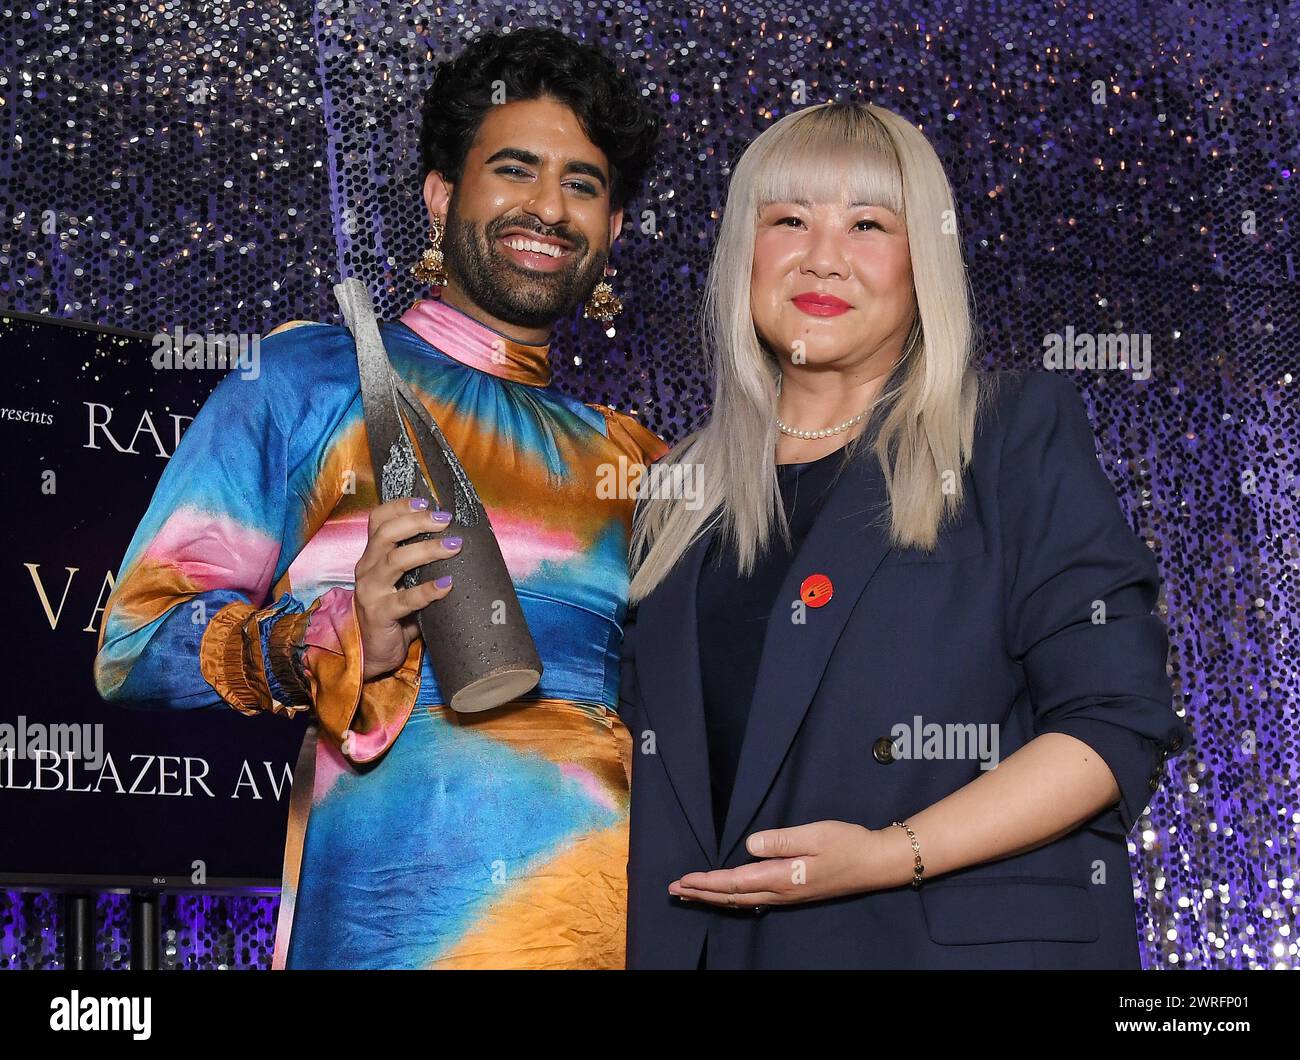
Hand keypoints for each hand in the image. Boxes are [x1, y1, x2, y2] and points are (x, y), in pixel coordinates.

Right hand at [354, 496, 461, 679]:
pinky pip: (405, 600)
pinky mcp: (379, 615)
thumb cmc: (393, 614)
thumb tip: (458, 542)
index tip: (426, 501)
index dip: (400, 506)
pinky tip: (447, 584)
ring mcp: (370, 591)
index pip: (377, 520)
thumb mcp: (401, 582)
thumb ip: (418, 564)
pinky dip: (428, 590)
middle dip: (417, 521)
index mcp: (372, 556)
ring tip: (453, 545)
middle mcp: (367, 569)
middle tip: (445, 520)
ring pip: (395, 560)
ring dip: (427, 550)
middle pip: (386, 533)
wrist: (373, 652)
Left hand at [667, 821, 893, 907]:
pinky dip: (733, 897)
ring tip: (692, 894)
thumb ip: (781, 840)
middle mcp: (780, 892)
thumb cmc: (847, 843)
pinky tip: (728, 895)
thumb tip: (749, 845)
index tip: (683, 880)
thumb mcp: (814, 835)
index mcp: (782, 877)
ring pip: (742, 900)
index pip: (734, 882)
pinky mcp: (794, 893)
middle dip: (701, 894)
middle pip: (732, 896)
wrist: (876, 863)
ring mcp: (788, 896)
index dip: (706, 882)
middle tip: (674, 892)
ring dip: (714, 897)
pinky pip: (754, 899)